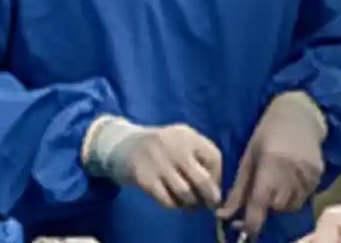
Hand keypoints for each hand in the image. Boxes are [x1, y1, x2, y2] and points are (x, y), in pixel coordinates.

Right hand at [82, 116, 222, 208]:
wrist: (122, 144)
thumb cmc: (160, 148)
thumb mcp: (180, 142)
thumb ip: (198, 157)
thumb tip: (216, 189)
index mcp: (187, 134)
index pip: (214, 158)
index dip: (217, 177)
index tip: (213, 186)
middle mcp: (174, 145)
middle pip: (202, 179)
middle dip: (209, 196)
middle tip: (209, 204)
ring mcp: (158, 161)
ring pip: (185, 193)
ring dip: (191, 203)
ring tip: (190, 204)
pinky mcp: (144, 177)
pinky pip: (167, 200)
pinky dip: (174, 205)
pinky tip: (174, 201)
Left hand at [218, 92, 327, 236]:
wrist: (301, 113)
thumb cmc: (268, 131)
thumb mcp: (248, 157)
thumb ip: (237, 189)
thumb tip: (223, 215)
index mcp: (271, 165)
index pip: (259, 205)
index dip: (250, 224)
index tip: (241, 228)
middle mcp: (292, 173)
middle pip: (275, 208)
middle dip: (265, 206)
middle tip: (260, 189)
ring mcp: (308, 176)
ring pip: (290, 207)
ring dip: (279, 202)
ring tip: (276, 181)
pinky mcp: (319, 177)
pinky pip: (303, 198)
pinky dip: (293, 195)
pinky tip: (289, 177)